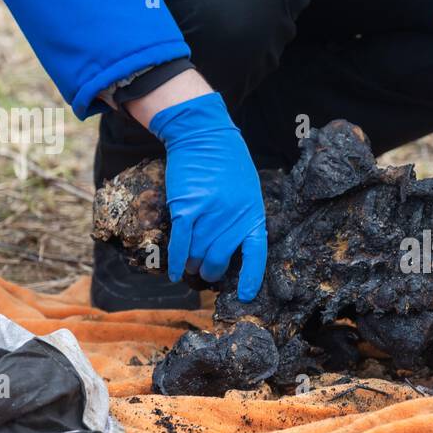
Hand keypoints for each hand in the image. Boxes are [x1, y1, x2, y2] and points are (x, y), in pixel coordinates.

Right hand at [146, 92, 266, 299]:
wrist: (205, 136)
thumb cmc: (228, 164)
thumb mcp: (248, 192)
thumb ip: (243, 218)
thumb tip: (231, 247)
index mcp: (253, 215)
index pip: (256, 255)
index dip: (252, 278)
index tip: (247, 296)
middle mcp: (233, 218)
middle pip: (219, 259)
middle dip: (212, 272)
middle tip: (207, 273)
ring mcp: (209, 214)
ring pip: (198, 254)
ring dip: (193, 265)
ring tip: (191, 267)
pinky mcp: (186, 208)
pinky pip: (180, 245)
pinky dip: (176, 262)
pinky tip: (175, 273)